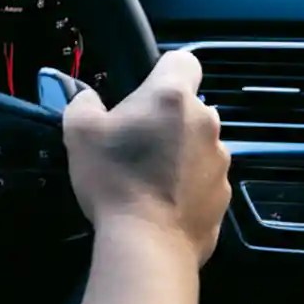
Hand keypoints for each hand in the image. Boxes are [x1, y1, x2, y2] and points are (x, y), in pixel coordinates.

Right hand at [63, 50, 229, 263]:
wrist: (148, 244)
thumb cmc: (114, 180)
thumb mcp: (79, 132)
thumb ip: (83, 102)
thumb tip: (89, 97)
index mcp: (172, 97)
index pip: (183, 60)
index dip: (163, 70)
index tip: (143, 94)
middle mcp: (205, 122)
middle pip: (188, 107)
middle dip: (165, 119)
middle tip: (134, 143)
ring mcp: (220, 160)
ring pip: (197, 144)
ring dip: (178, 152)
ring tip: (148, 178)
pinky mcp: (224, 195)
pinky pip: (203, 179)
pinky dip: (186, 185)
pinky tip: (161, 203)